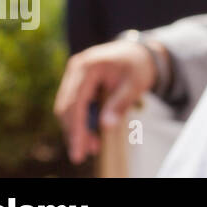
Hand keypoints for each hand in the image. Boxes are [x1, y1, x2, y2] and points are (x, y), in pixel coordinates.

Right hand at [53, 39, 160, 163]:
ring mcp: (73, 74)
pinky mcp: (76, 81)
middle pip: (67, 107)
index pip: (76, 102)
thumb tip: (105, 126)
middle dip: (75, 132)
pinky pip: (74, 104)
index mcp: (88, 66)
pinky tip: (90, 135)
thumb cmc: (138, 67)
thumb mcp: (134, 84)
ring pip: (68, 108)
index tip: (79, 150)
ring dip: (77, 128)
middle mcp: (76, 68)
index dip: (76, 129)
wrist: (139, 52)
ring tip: (92, 147)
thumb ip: (120, 104)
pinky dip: (81, 120)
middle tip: (84, 154)